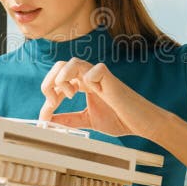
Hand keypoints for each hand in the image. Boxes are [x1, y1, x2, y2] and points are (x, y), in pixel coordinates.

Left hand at [38, 58, 161, 136]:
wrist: (141, 124)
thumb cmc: (120, 119)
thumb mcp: (87, 120)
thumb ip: (69, 119)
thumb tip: (49, 121)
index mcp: (83, 83)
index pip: (57, 79)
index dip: (48, 95)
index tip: (45, 116)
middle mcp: (89, 76)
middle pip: (59, 65)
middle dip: (49, 83)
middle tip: (52, 102)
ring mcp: (100, 76)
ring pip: (72, 62)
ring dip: (63, 78)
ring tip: (69, 95)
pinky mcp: (111, 79)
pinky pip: (95, 69)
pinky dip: (88, 79)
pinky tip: (91, 93)